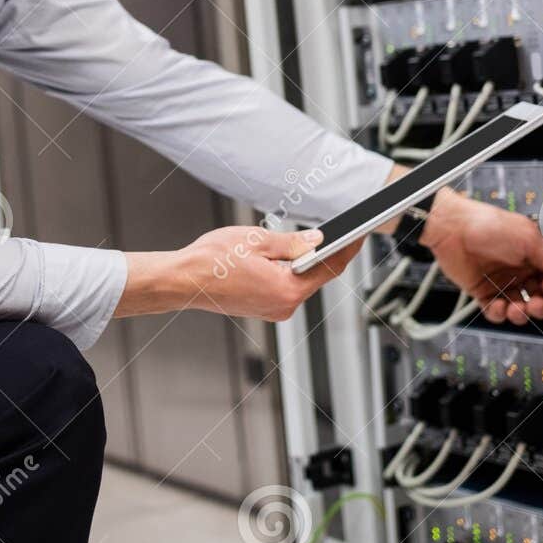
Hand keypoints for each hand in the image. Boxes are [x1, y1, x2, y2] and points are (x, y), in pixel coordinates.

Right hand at [118, 226, 364, 321]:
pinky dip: (288, 272)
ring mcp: (273, 310)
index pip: (329, 268)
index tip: (359, 234)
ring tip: (306, 241)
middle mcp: (283, 306)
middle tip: (336, 232)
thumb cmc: (212, 261)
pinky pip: (285, 288)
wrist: (183, 280)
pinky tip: (284, 257)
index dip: (347, 249)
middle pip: (316, 277)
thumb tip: (317, 242)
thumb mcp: (257, 240)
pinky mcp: (263, 309)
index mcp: (287, 290)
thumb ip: (292, 242)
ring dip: (304, 263)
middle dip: (326, 254)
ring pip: (299, 282)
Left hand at [417, 188, 542, 324]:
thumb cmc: (489, 225)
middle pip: (539, 299)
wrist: (453, 228)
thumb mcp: (527, 238)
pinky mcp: (482, 291)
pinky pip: (495, 311)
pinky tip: (499, 306)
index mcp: (533, 258)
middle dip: (542, 306)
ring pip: (519, 309)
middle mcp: (518, 272)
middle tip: (536, 303)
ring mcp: (500, 283)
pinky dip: (499, 314)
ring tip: (517, 309)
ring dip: (521, 314)